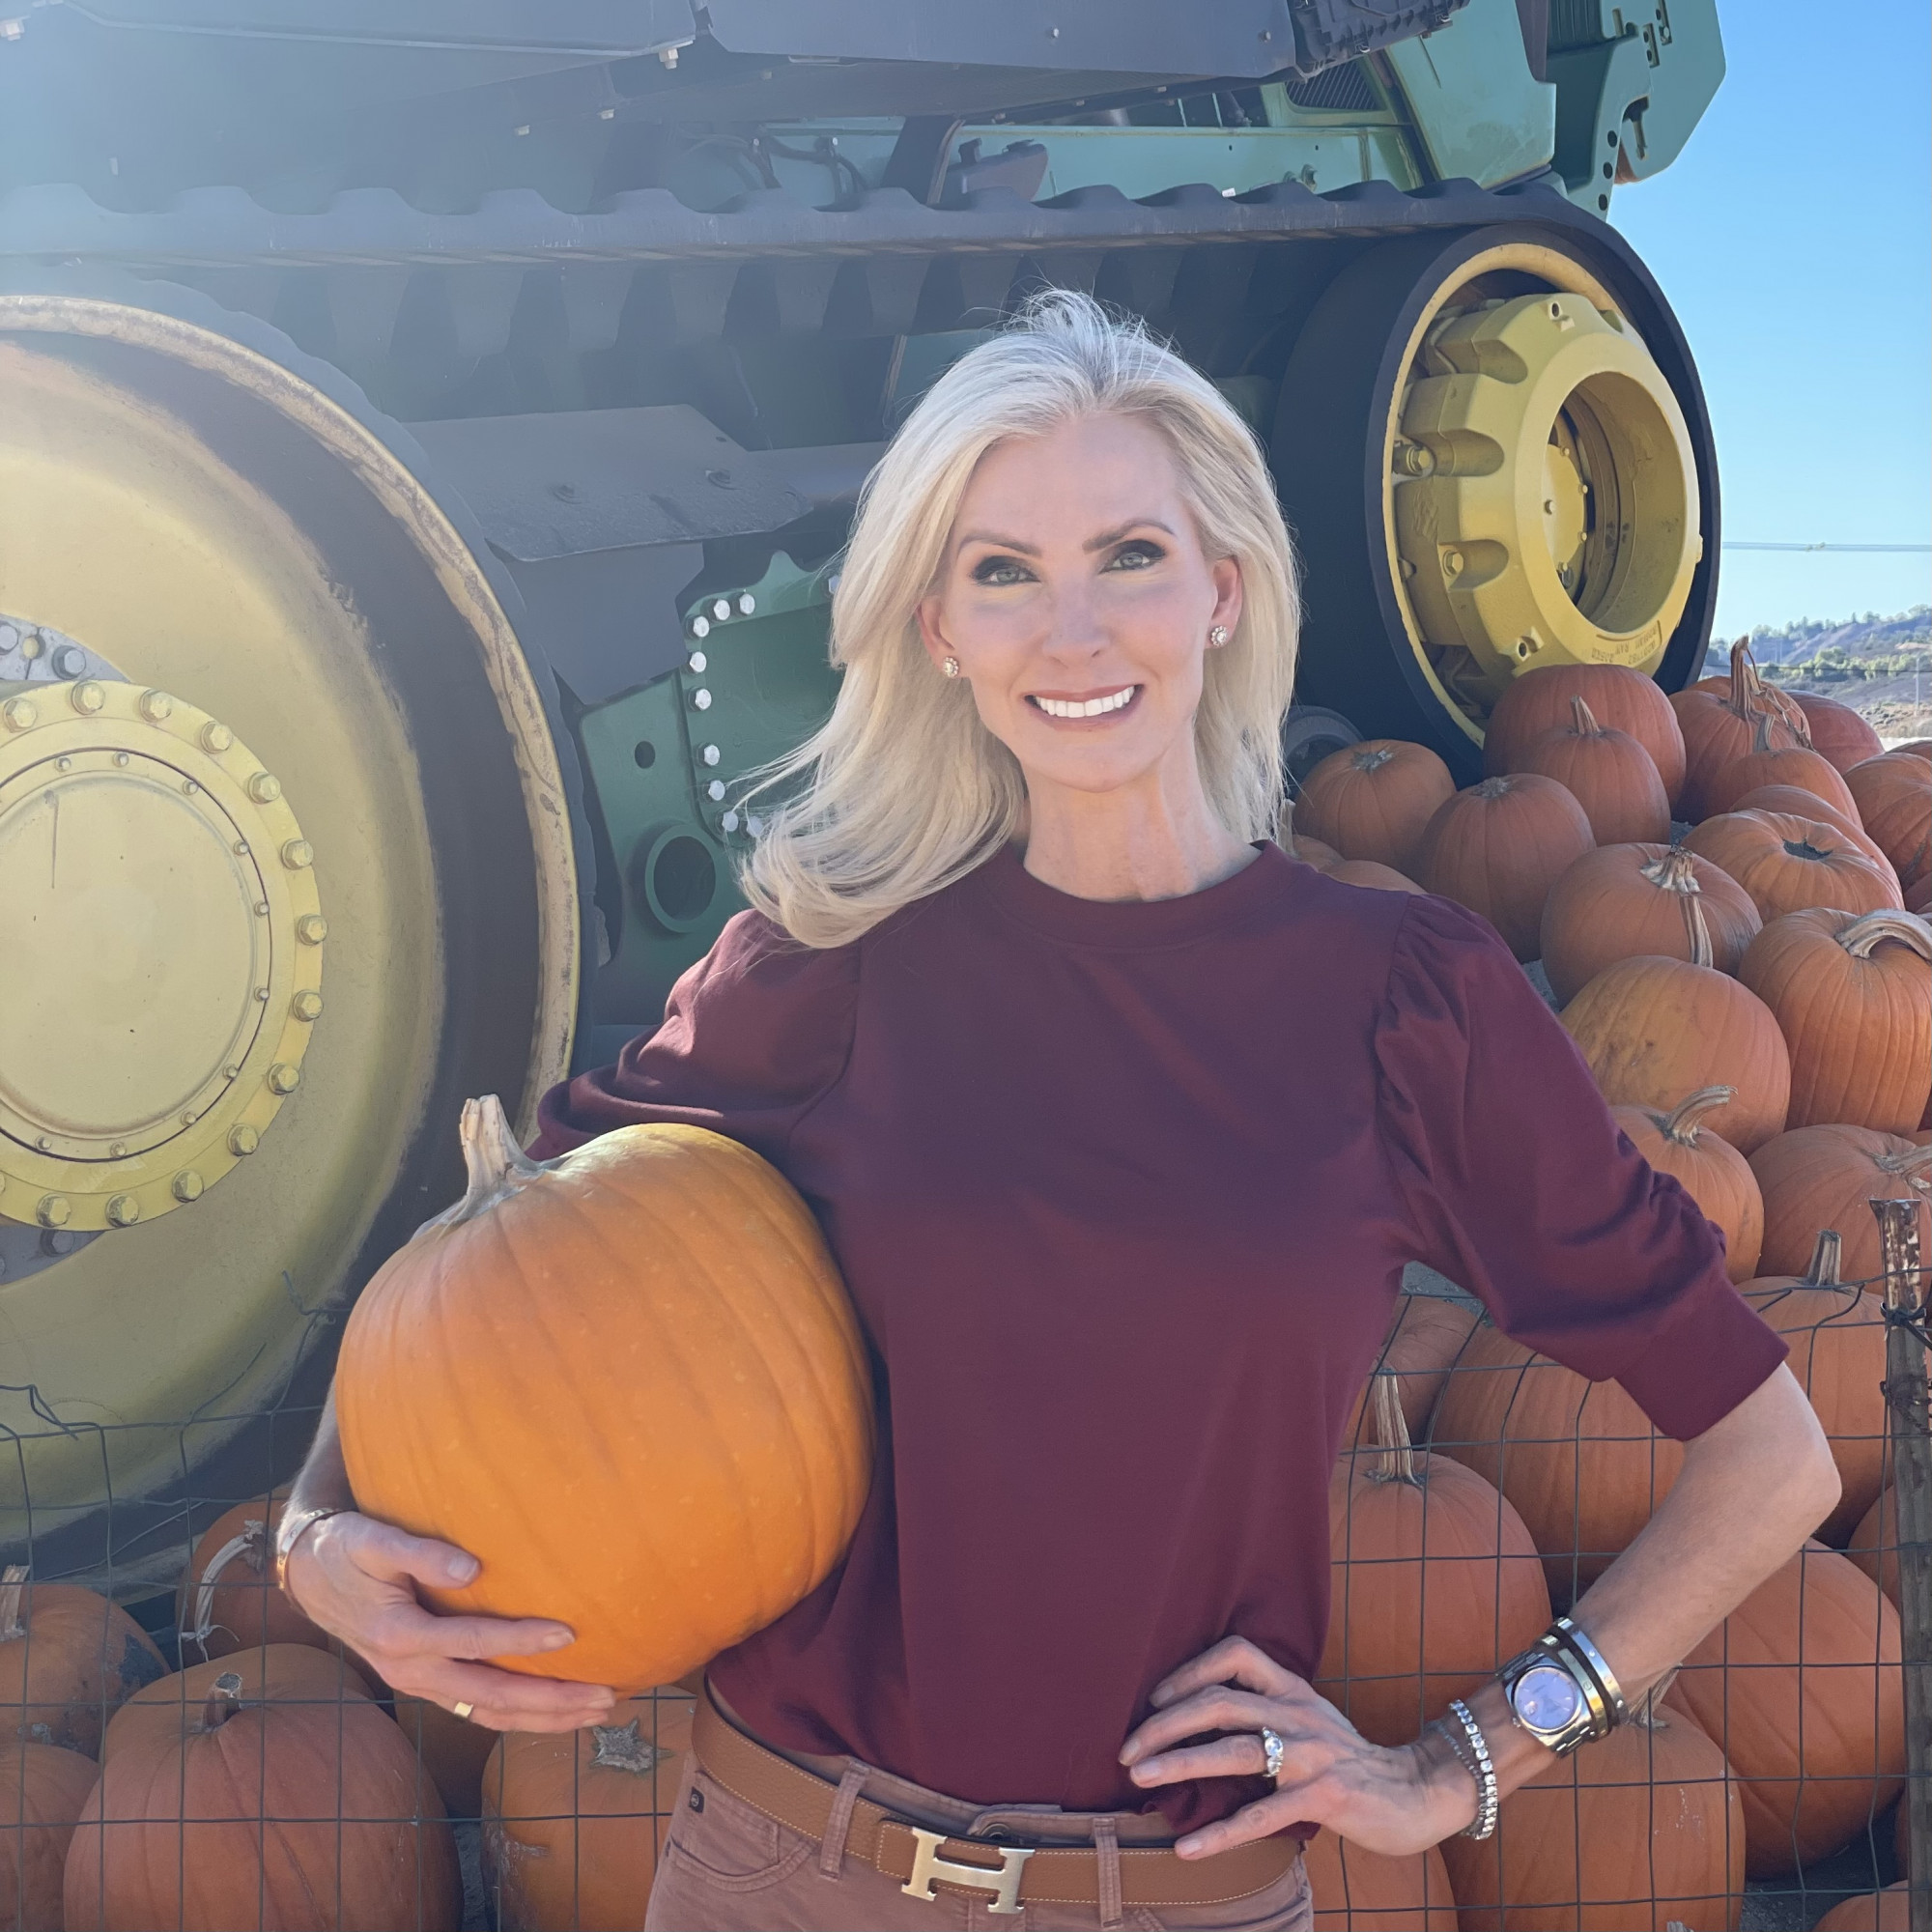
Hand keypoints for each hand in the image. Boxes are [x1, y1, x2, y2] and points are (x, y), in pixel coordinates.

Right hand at [284, 1511, 616, 1733]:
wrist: (312, 1578)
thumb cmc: (348, 1550)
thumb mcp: (374, 1541)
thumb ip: (421, 1553)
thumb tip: (471, 1568)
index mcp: (400, 1636)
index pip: (472, 1643)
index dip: (520, 1640)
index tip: (569, 1634)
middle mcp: (411, 1671)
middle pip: (490, 1697)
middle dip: (551, 1701)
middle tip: (606, 1697)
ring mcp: (420, 1684)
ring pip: (489, 1713)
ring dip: (544, 1718)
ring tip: (597, 1712)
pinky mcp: (428, 1684)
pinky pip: (478, 1708)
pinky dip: (519, 1715)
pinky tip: (556, 1710)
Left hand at [1118, 1637, 1474, 1859]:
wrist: (1416, 1791)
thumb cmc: (1348, 1758)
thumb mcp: (1308, 1717)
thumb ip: (1265, 1708)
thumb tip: (1196, 1714)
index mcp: (1292, 1688)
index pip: (1234, 1654)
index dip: (1189, 1671)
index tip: (1154, 1700)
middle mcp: (1298, 1713)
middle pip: (1219, 1703)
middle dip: (1165, 1725)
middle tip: (1127, 1750)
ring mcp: (1312, 1754)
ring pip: (1234, 1751)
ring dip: (1179, 1765)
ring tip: (1139, 1781)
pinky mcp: (1325, 1798)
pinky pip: (1262, 1815)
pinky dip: (1219, 1833)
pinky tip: (1187, 1848)